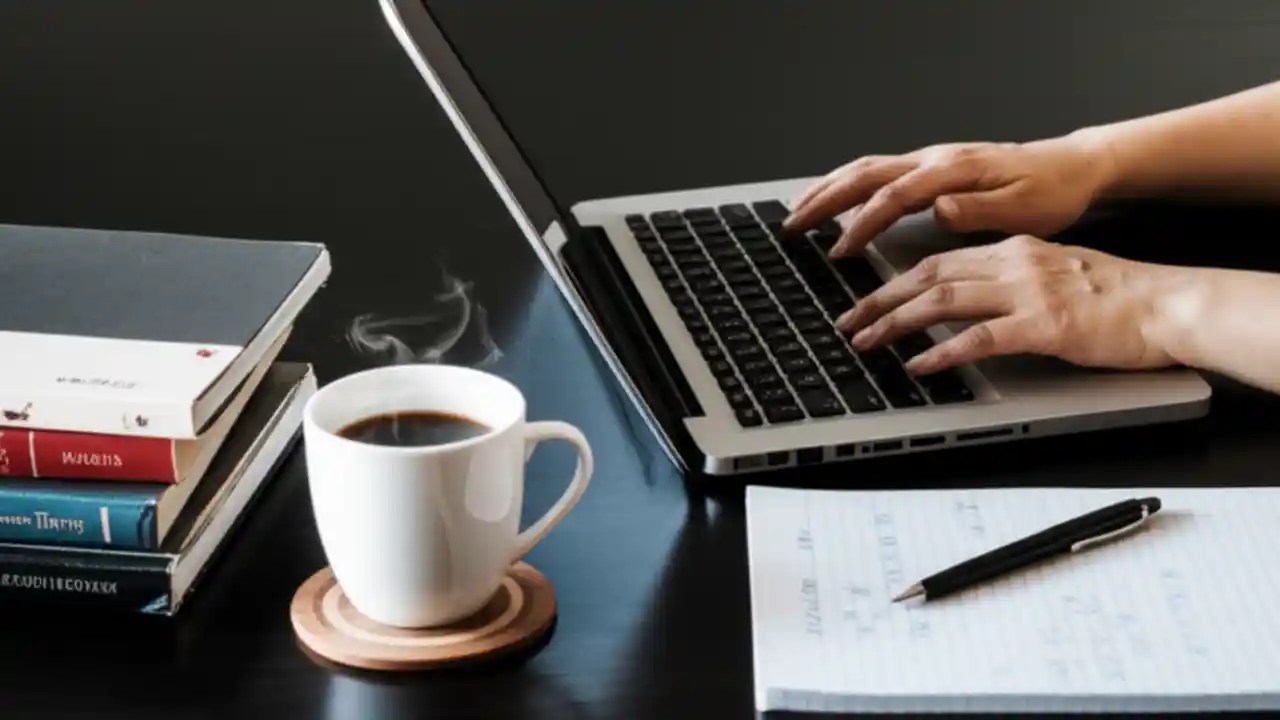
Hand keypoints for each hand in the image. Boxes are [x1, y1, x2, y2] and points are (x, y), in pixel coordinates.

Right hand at [782, 134, 1116, 256]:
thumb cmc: (1051, 192)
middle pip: (865, 174)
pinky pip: (878, 172)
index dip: (862, 223)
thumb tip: (938, 210)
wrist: (1072, 167)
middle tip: (793, 225)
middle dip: (824, 200)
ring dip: (828, 189)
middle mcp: (936, 160)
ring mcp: (931, 160)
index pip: (893, 195)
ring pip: (866, 169)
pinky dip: (848, 185)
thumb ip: (978, 211)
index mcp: (953, 171)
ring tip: (799, 211)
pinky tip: (835, 201)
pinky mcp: (932, 168)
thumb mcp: (1024, 210)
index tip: (839, 250)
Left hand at [836, 235, 1194, 375]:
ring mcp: (1028, 293)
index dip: (895, 282)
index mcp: (1014, 250)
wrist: (1168, 305)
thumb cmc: (1117, 297)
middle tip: (848, 324)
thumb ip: (1010, 281)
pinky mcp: (1044, 325)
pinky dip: (942, 351)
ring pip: (943, 300)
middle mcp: (1014, 264)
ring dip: (896, 323)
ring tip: (867, 343)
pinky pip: (979, 338)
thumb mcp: (1054, 274)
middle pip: (928, 276)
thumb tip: (970, 300)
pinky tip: (918, 365)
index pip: (939, 261)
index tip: (865, 301)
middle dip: (879, 300)